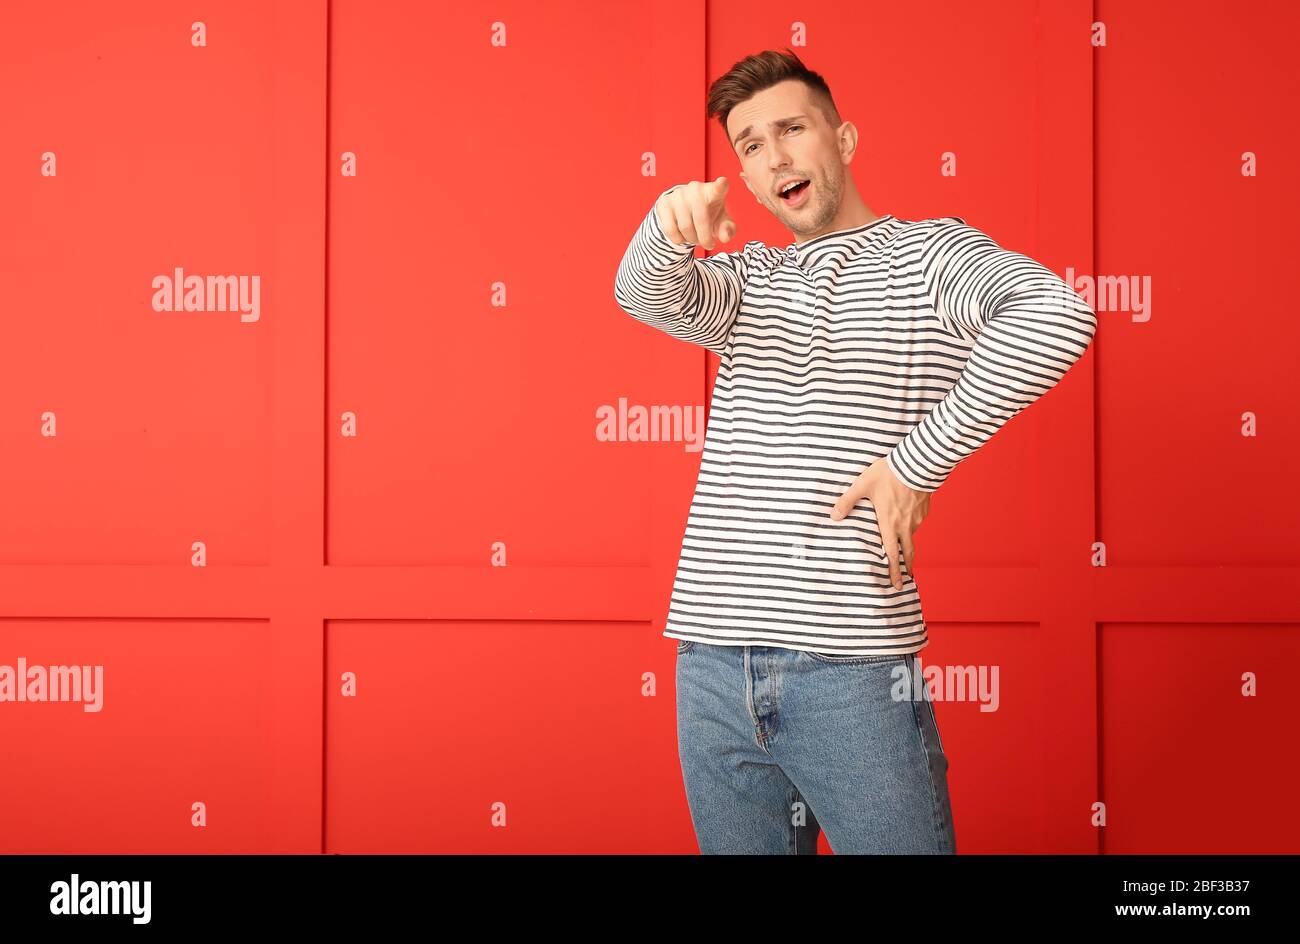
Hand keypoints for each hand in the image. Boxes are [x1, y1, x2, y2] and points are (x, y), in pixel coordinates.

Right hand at [656, 176, 736, 249]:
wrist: (686, 211)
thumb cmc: (710, 215)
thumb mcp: (722, 223)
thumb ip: (728, 230)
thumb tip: (725, 237)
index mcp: (714, 191)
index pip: (718, 187)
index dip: (720, 185)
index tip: (722, 182)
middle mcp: (696, 189)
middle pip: (701, 220)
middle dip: (705, 238)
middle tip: (708, 244)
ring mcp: (679, 195)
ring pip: (685, 227)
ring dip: (692, 239)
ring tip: (695, 238)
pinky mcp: (665, 203)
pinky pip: (670, 229)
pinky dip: (678, 239)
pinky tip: (682, 235)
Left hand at [829, 457, 930, 589]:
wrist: (917, 463)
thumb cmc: (888, 474)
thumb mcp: (863, 486)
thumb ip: (847, 501)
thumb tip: (834, 516)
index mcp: (890, 524)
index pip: (892, 553)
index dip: (894, 570)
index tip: (896, 584)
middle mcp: (906, 526)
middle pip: (907, 552)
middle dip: (906, 568)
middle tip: (905, 580)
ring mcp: (918, 518)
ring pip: (911, 536)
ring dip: (907, 544)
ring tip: (902, 545)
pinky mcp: (925, 509)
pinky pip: (917, 521)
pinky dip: (912, 525)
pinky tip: (906, 517)